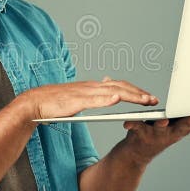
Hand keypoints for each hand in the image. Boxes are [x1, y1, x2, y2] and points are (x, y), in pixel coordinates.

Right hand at [21, 76, 157, 120]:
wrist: (34, 104)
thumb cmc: (54, 104)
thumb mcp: (78, 99)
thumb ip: (94, 96)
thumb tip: (110, 93)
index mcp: (92, 88)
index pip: (119, 86)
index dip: (136, 91)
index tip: (149, 97)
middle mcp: (91, 87)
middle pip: (121, 87)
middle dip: (140, 93)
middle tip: (155, 100)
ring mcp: (84, 93)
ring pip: (112, 92)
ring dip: (131, 95)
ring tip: (145, 101)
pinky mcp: (76, 101)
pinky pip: (94, 99)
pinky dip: (107, 99)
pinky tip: (118, 100)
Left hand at [121, 113, 189, 164]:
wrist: (137, 153)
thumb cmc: (163, 134)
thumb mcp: (185, 127)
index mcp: (180, 129)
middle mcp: (169, 132)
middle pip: (181, 127)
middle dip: (189, 122)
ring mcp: (154, 133)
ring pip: (160, 127)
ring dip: (162, 123)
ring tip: (164, 119)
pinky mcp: (137, 132)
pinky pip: (135, 127)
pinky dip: (132, 125)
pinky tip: (127, 123)